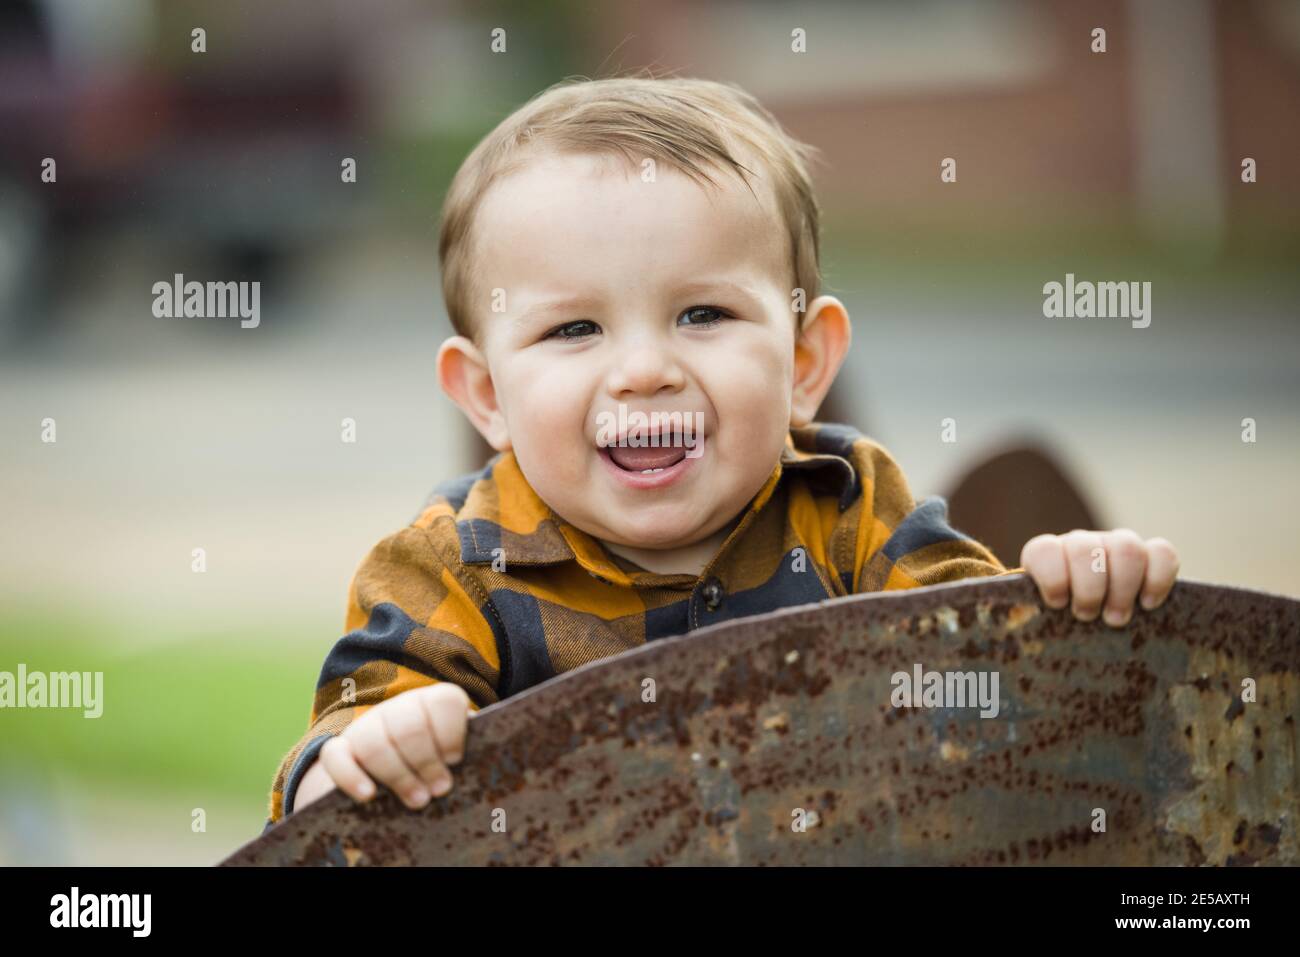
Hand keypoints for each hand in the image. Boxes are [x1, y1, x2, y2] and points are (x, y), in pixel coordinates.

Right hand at [317, 682, 472, 809]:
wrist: (397, 765)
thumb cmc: (444, 765)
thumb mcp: (464, 753)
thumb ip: (480, 750)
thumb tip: (517, 762)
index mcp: (434, 703)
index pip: (444, 700)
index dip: (451, 732)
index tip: (456, 759)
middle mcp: (399, 708)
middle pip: (408, 723)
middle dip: (425, 760)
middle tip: (439, 790)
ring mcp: (367, 726)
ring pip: (373, 738)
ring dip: (396, 773)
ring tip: (417, 800)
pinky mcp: (340, 750)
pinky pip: (336, 755)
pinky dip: (351, 775)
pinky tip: (369, 795)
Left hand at [1020, 529, 1178, 626]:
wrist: (1083, 618)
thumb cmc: (1054, 627)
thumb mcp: (1034, 623)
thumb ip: (1020, 622)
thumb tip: (985, 659)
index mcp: (1046, 556)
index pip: (1044, 550)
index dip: (1052, 577)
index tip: (1057, 605)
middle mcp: (1080, 545)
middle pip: (1086, 548)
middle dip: (1089, 588)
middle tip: (1088, 617)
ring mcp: (1115, 546)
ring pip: (1127, 546)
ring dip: (1123, 587)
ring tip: (1116, 619)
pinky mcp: (1149, 556)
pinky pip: (1163, 552)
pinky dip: (1158, 578)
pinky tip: (1149, 604)